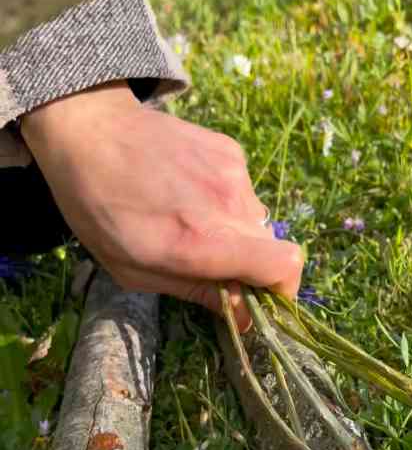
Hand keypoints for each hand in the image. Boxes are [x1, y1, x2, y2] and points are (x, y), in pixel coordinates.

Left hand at [22, 82, 302, 329]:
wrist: (90, 132)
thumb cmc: (99, 210)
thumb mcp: (134, 271)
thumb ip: (196, 292)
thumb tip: (243, 317)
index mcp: (203, 243)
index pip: (283, 267)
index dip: (281, 290)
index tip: (256, 297)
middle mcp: (228, 206)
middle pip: (273, 248)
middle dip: (251, 266)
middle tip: (211, 263)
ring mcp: (233, 174)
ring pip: (256, 220)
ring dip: (235, 232)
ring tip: (190, 219)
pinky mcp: (230, 150)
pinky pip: (243, 191)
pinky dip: (225, 201)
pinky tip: (187, 190)